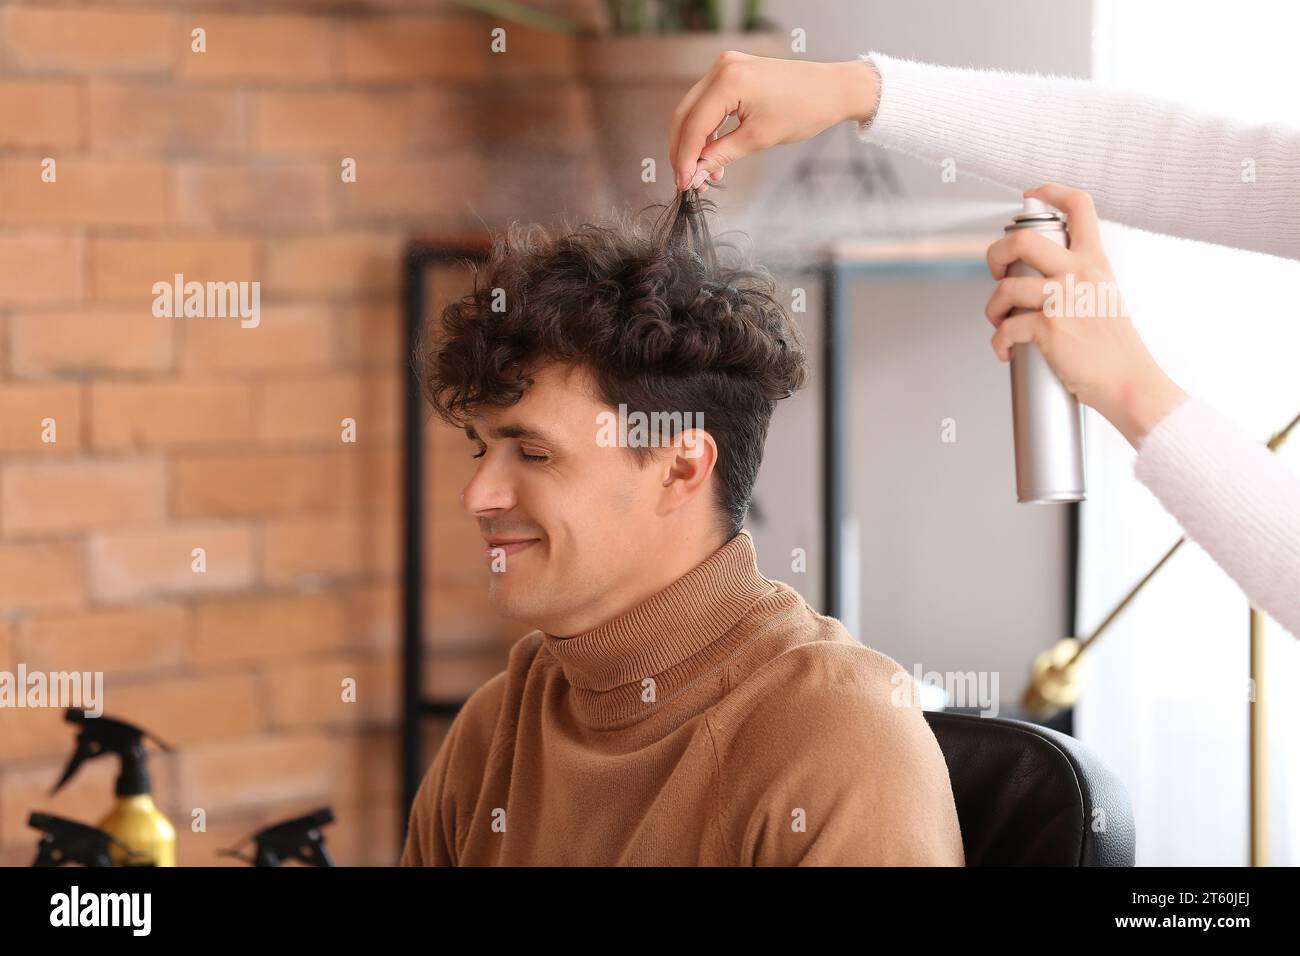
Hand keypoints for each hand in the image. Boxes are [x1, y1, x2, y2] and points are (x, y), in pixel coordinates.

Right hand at [669, 51, 879, 192]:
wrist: (832, 89)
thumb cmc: (804, 110)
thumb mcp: (758, 139)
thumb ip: (720, 155)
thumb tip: (694, 174)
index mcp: (728, 81)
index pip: (693, 125)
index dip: (684, 158)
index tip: (683, 184)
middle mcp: (721, 67)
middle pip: (686, 115)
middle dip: (683, 151)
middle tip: (687, 181)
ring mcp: (726, 66)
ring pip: (694, 110)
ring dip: (694, 143)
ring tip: (705, 174)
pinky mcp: (732, 72)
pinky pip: (708, 104)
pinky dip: (707, 130)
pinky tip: (713, 155)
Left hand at [983, 183, 1188, 448]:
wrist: (1129, 381)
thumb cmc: (1116, 347)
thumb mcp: (1106, 295)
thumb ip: (1081, 277)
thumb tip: (1044, 276)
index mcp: (1096, 261)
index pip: (1080, 206)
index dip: (1051, 191)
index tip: (1032, 195)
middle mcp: (1079, 273)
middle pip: (1022, 239)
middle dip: (995, 253)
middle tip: (996, 271)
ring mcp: (1064, 300)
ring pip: (1005, 287)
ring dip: (993, 309)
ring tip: (1000, 322)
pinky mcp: (1050, 329)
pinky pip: (1006, 329)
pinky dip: (999, 343)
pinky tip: (1006, 351)